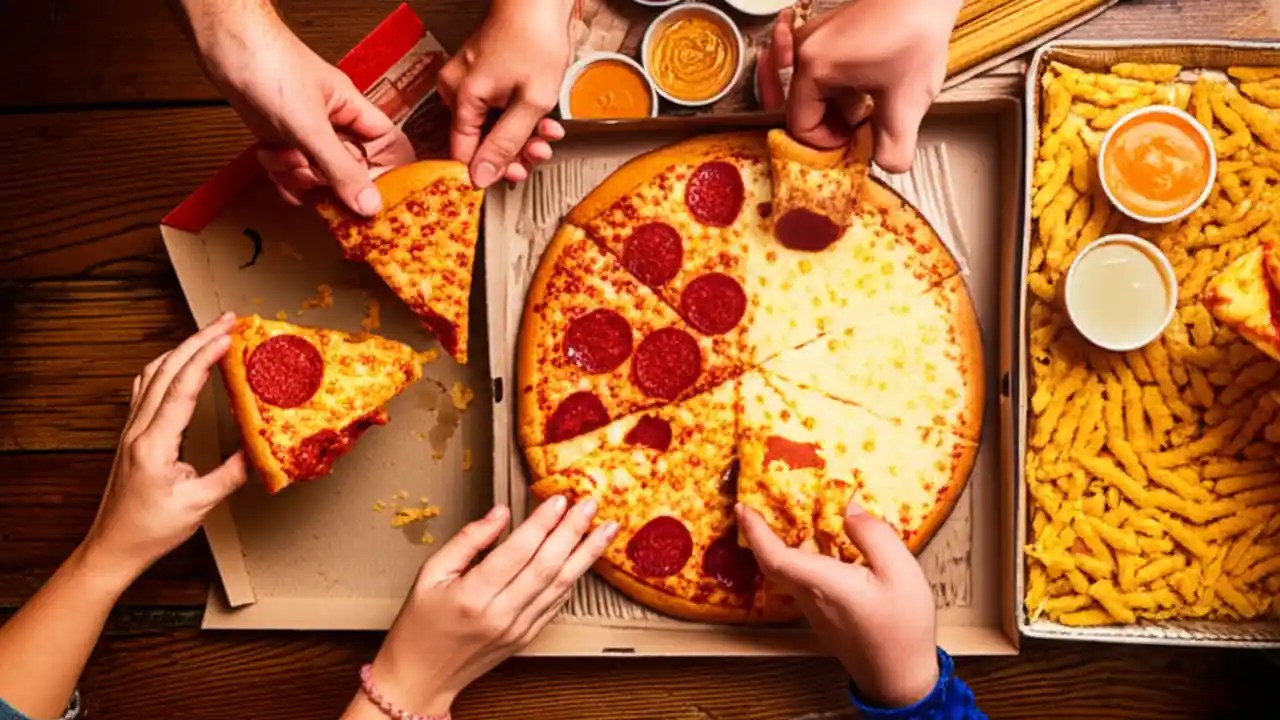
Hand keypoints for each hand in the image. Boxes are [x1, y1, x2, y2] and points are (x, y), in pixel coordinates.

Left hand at [82, 313, 248, 583]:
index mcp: (154, 444)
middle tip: (227, 320)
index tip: (228, 336)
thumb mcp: (200, 504)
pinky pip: (145, 387)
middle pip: (166, 369)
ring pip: (152, 373)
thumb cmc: (151, 530)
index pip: (181, 388)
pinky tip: (179, 362)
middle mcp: (138, 430)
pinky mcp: (131, 433)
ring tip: (210, 333)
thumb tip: (261, 448)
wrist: (113, 546)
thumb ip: (232, 473)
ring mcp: (131, 429)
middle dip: (198, 339)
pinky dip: (167, 365)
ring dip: (181, 348)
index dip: (205, 357)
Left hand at [191, 7, 413, 212]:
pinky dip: (278, 172)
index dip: (388, 174)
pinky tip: (268, 156)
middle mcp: (334, 124)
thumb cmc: (271, 65)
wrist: (224, 48)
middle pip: (350, 171)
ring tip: (286, 159)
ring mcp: (306, 134)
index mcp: (354, 112)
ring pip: (317, 176)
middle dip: (330, 182)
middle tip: (320, 186)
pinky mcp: (280, 140)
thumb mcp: (311, 126)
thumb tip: (370, 205)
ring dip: (298, 177)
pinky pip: (290, 173)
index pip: (387, 148)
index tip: (379, 201)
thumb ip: (340, 169)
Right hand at [357, 497, 616, 714]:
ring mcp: (518, 629)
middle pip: (548, 567)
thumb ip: (468, 540)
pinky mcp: (527, 637)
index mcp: (474, 596)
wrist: (422, 675)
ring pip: (561, 586)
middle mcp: (501, 614)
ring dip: (586, 554)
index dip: (542, 523)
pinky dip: (573, 579)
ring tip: (605, 529)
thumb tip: (501, 513)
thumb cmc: (421, 623)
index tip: (559, 499)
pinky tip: (584, 558)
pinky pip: (557, 604)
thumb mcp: (431, 573)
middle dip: (573, 531)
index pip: (518, 552)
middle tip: (591, 504)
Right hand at [438, 0, 571, 187]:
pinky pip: (495, 109)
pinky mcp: (480, 77)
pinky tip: (541, 118)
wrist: (540, 1)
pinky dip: (518, 117)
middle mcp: (456, 89)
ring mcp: (467, 82)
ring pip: (492, 126)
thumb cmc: (536, 38)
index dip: (489, 170)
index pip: (463, 154)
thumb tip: (481, 177)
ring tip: (548, 131)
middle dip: (515, 151)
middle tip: (538, 152)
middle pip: (480, 141)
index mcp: (461, 97)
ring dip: (523, 134)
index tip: (512, 177)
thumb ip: (506, 143)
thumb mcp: (531, 102)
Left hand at [738, 500, 938, 707]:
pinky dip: (804, 561)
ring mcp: (815, 611)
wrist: (900, 679)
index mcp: (823, 584)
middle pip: (775, 564)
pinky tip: (823, 550)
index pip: (775, 557)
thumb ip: (874, 536)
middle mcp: (811, 598)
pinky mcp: (824, 618)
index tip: (743, 509)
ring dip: (783, 547)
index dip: (755, 531)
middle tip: (757, 509)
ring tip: (790, 519)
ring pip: (789, 574)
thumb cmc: (902, 629)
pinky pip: (804, 583)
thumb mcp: (900, 572)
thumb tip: (851, 509)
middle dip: (761, 534)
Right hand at [758, 1, 960, 171]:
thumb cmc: (915, 31)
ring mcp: (812, 36)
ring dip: (830, 105)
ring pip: (805, 88)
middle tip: (859, 127)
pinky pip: (814, 68)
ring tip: (862, 105)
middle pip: (798, 107)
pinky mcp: (826, 30)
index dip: (826, 143)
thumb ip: (895, 147)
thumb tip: (887, 166)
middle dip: (828, 124)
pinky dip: (833, 85)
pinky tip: (861, 85)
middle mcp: (803, 49)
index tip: (854, 142)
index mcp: (814, 68)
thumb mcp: (907, 101)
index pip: (799, 125)